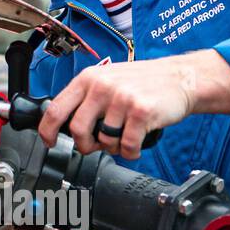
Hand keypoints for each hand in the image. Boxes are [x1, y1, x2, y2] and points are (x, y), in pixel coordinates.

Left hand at [37, 54, 199, 158]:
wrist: (182, 77)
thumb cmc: (144, 82)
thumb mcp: (107, 80)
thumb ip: (86, 98)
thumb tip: (64, 125)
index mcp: (88, 78)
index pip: (56, 108)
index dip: (47, 130)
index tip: (49, 142)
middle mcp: (102, 86)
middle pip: (78, 130)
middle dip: (85, 145)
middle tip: (95, 146)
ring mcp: (122, 98)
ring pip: (105, 141)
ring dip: (114, 147)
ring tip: (124, 136)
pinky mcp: (141, 112)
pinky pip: (128, 146)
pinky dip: (131, 152)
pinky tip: (136, 143)